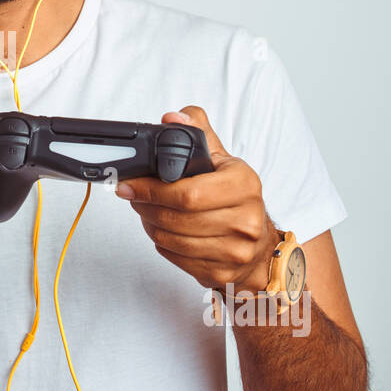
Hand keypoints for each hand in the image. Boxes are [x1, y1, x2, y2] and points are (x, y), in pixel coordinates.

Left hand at [116, 106, 276, 296]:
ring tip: (145, 212)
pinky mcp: (222, 272)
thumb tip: (173, 117)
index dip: (151, 189)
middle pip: (177, 218)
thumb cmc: (237, 198)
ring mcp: (236, 250)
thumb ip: (198, 133)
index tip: (129, 185)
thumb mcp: (224, 161)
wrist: (261, 246)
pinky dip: (162, 244)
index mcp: (244, 185)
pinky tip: (162, 231)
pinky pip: (177, 258)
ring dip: (150, 225)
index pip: (188, 193)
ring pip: (172, 240)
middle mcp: (246, 220)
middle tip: (132, 197)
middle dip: (145, 207)